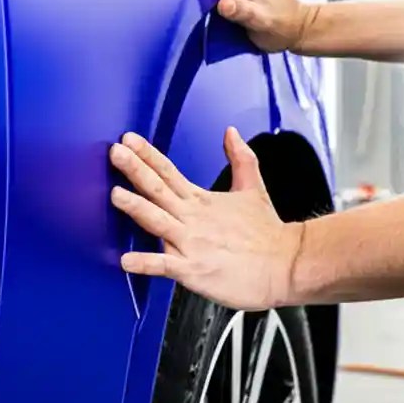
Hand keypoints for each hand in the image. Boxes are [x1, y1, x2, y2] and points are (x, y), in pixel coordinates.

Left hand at [109, 128, 302, 310]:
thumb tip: (231, 132)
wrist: (287, 266)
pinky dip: (146, 264)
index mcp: (201, 201)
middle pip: (158, 190)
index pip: (168, 172)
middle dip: (135, 170)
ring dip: (136, 208)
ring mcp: (192, 244)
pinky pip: (165, 266)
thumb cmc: (267, 234)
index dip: (147, 155)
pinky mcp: (195, 270)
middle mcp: (193, 219)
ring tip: (116, 196)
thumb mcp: (252, 188)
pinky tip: (126, 261)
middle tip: (116, 153)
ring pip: (158, 222)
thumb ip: (240, 158)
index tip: (128, 140)